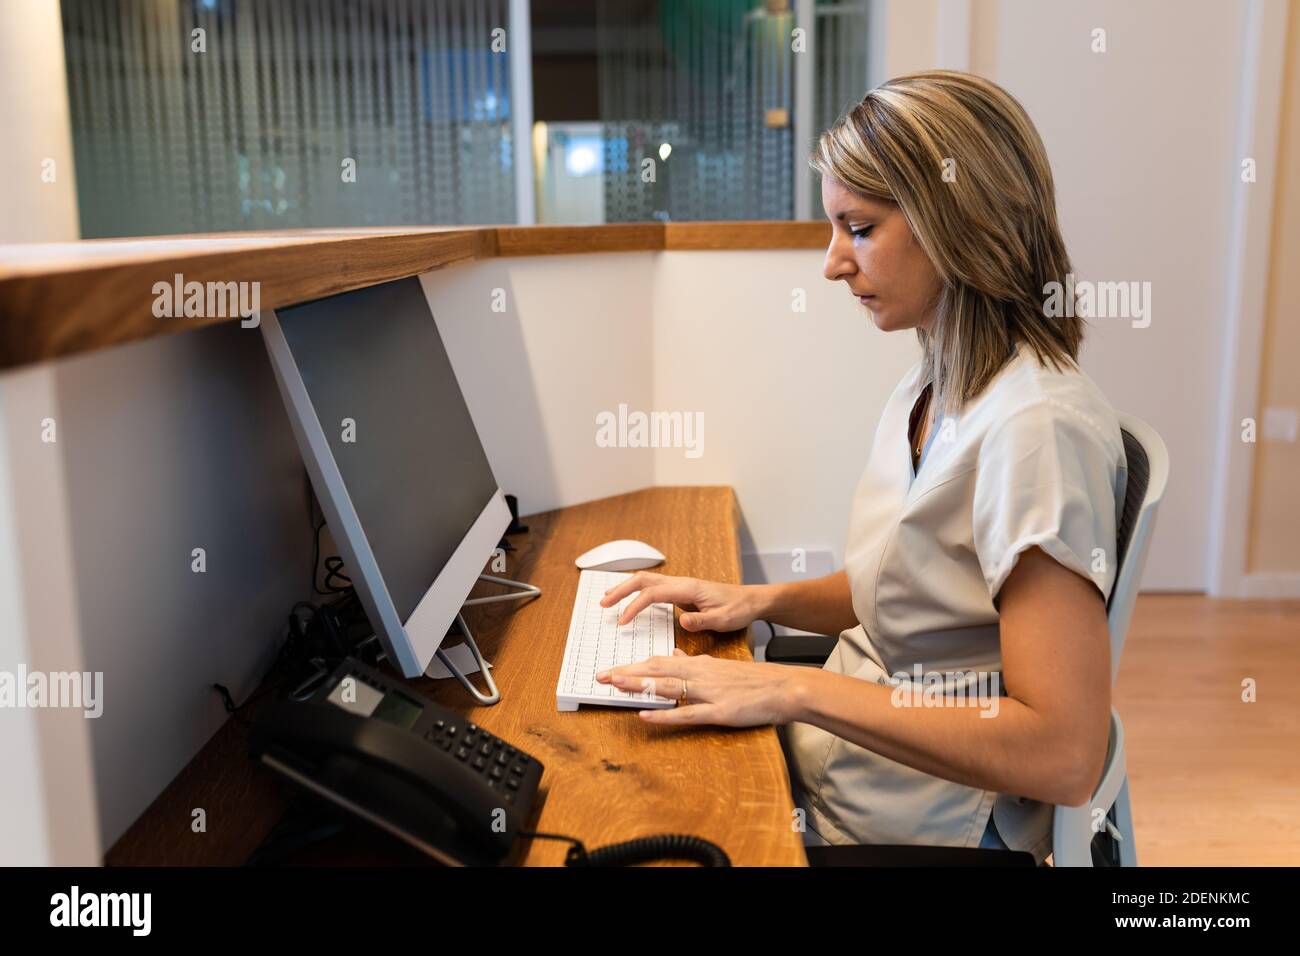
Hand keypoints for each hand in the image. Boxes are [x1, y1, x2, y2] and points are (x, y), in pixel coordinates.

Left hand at [595, 648, 806, 725]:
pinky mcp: (720, 712)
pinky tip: (646, 715)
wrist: (785, 687)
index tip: (611, 669)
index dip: (633, 665)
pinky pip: (687, 714)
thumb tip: (674, 656)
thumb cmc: (753, 679)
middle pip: (656, 670)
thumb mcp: (721, 666)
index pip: (659, 661)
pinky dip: (665, 714)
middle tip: (600, 676)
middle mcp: (700, 674)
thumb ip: (695, 662)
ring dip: (640, 685)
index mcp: (700, 664)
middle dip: (627, 673)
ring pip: (668, 687)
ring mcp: (709, 693)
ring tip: (615, 686)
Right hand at [598, 572, 761, 630]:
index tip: (622, 621)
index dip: (634, 606)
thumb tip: (681, 620)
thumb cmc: (738, 609)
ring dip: (625, 588)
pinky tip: (628, 599)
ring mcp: (680, 585)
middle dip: (620, 590)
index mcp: (688, 588)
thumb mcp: (723, 620)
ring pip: (646, 580)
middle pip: (643, 580)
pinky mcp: (680, 591)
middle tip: (603, 604)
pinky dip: (636, 591)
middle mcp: (681, 583)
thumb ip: (702, 621)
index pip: (653, 593)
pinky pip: (653, 587)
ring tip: (607, 599)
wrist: (750, 600)